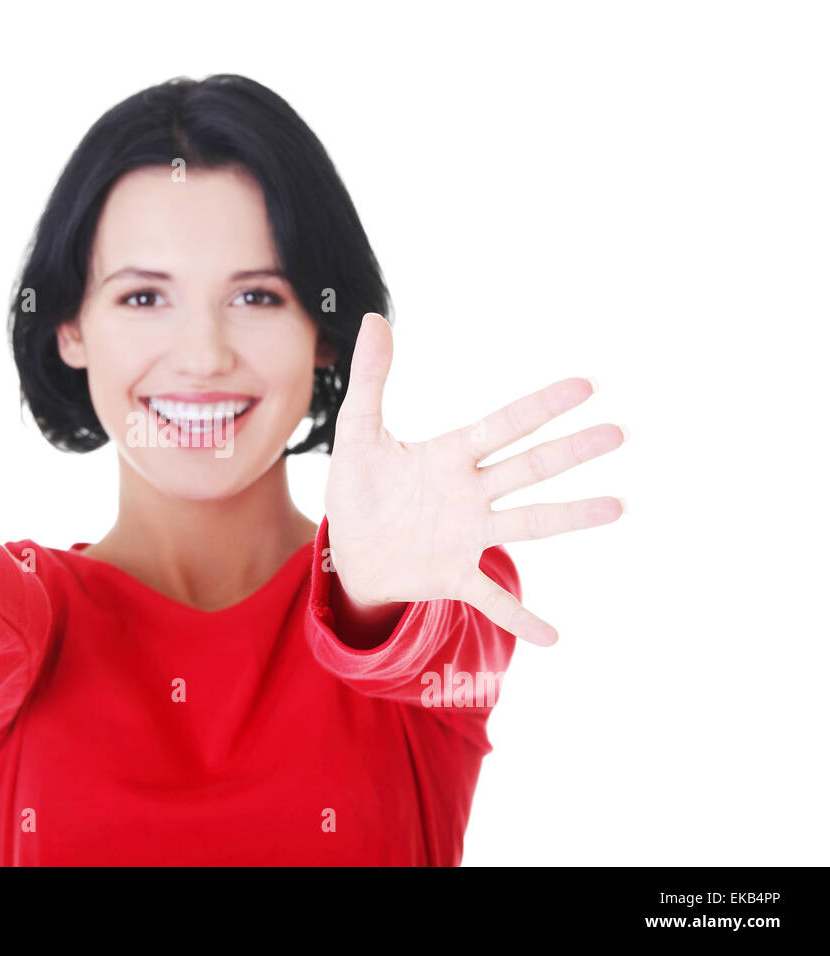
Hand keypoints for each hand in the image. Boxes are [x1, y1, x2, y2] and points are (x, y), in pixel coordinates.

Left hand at [324, 313, 626, 645]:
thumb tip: (375, 318)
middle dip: (570, 451)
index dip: (539, 407)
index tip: (585, 386)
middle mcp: (470, 492)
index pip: (501, 426)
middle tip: (618, 433)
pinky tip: (554, 637)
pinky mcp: (453, 574)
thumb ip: (369, 379)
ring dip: (569, 516)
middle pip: (527, 468)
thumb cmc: (360, 486)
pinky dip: (520, 617)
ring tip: (616, 508)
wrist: (350, 548)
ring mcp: (467, 534)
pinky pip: (490, 597)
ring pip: (525, 523)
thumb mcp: (357, 432)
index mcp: (450, 455)